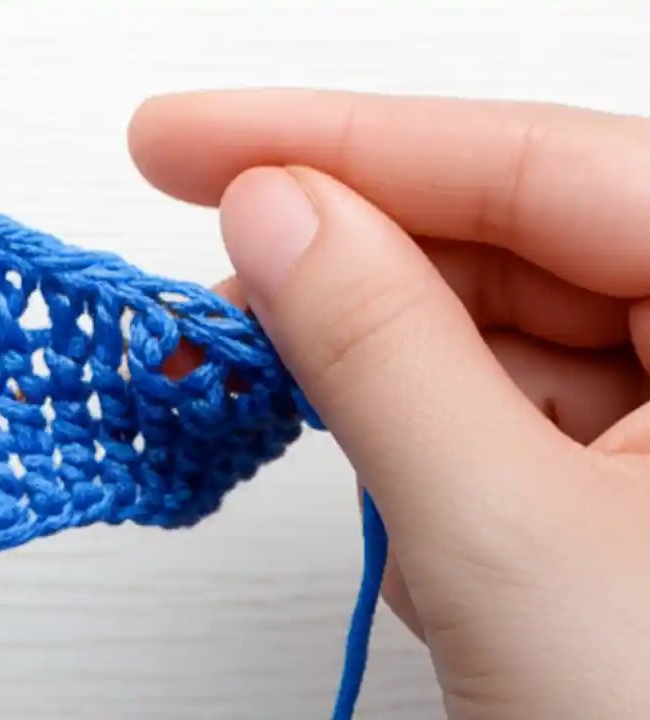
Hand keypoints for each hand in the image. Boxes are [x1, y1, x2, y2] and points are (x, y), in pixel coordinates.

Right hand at [129, 91, 649, 718]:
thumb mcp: (507, 541)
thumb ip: (378, 352)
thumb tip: (272, 214)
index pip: (532, 163)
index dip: (334, 135)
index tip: (180, 139)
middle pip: (507, 242)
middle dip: (340, 262)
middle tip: (200, 272)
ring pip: (494, 335)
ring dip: (375, 377)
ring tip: (296, 417)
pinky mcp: (634, 497)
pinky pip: (502, 419)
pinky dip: (423, 455)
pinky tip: (411, 519)